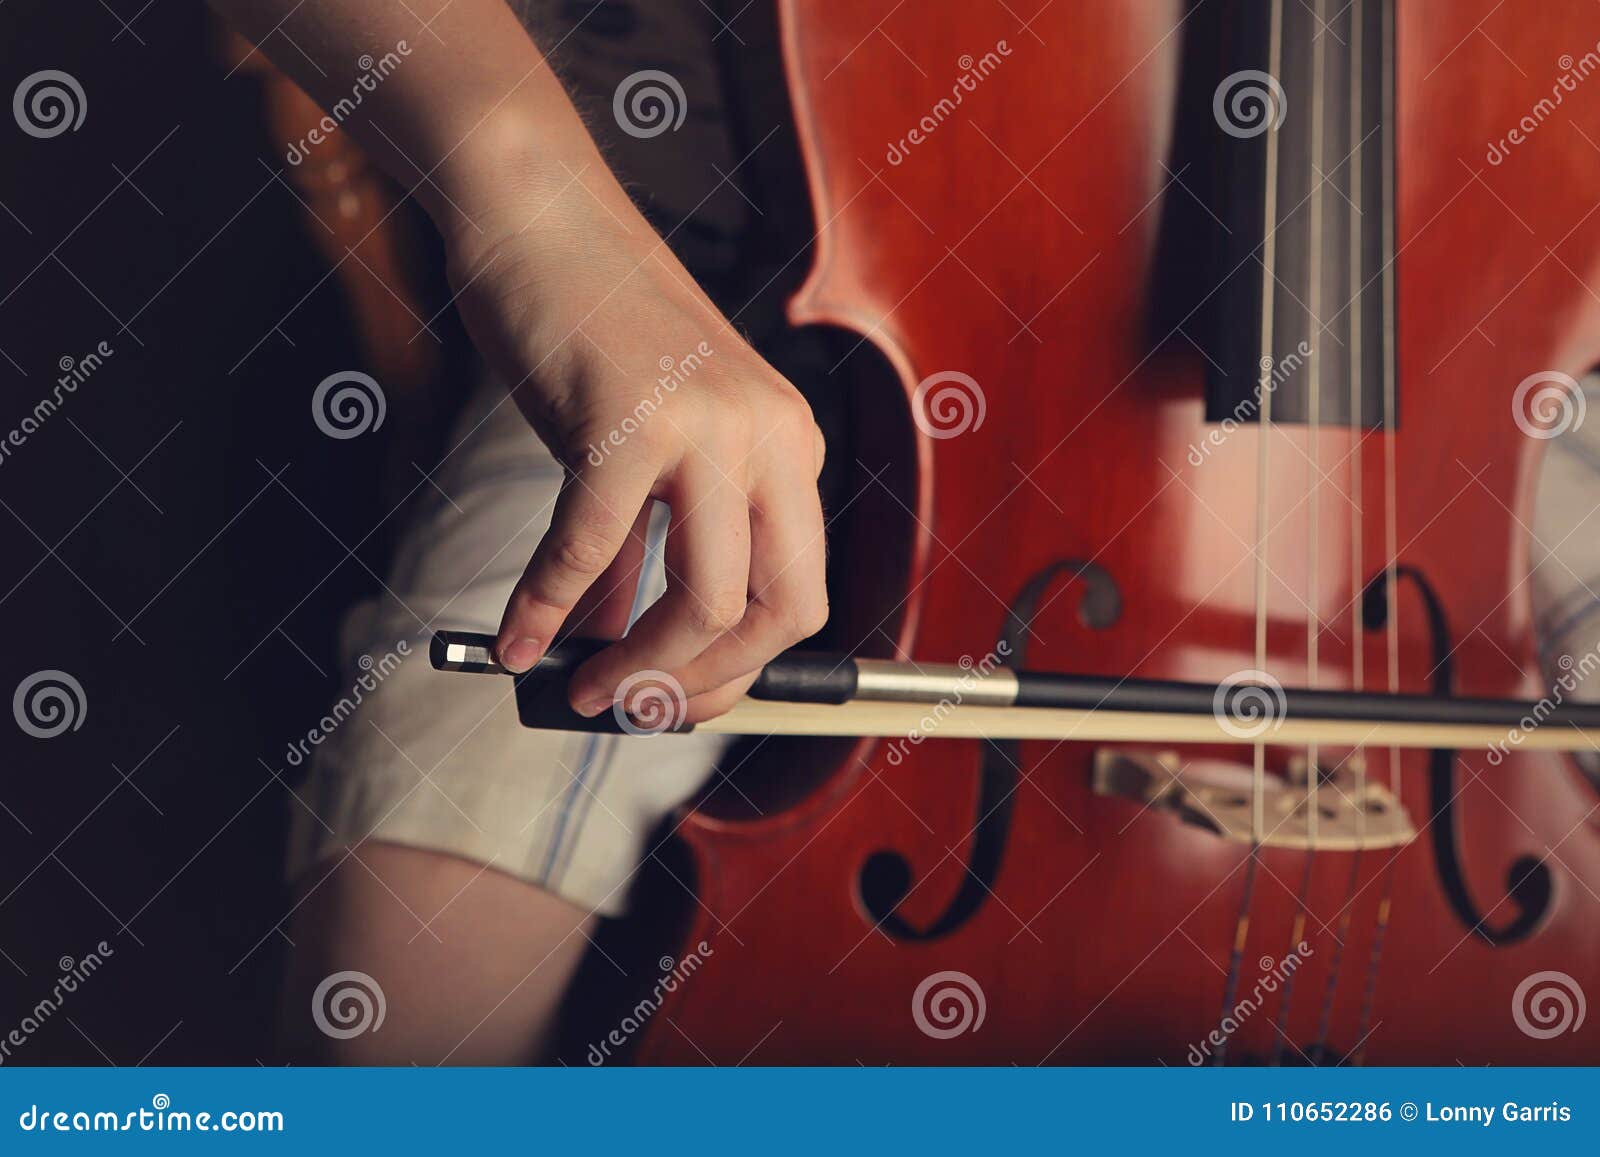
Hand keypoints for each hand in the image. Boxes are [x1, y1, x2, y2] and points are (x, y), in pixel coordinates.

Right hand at [444, 177, 828, 722]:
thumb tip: (617, 644)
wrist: (544, 222)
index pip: (799, 594)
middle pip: (774, 613)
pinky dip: (545, 608)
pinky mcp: (628, 417)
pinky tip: (513, 640)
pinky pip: (589, 550)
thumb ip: (658, 535)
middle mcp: (771, 437)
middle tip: (636, 709)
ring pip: (705, 600)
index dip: (740, 670)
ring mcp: (707, 425)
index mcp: (791, 445)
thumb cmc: (594, 333)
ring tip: (581, 690)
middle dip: (703, 684)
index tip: (679, 700)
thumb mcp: (657, 438)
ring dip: (639, 667)